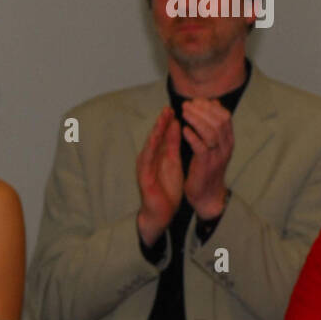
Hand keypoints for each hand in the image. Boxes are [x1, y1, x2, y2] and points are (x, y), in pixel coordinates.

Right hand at [135, 106, 182, 245]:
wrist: (161, 211)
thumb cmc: (167, 188)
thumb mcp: (173, 161)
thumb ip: (173, 144)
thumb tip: (176, 125)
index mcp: (157, 154)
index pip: (163, 134)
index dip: (168, 121)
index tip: (175, 108)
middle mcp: (149, 158)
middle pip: (155, 137)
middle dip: (161, 123)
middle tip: (168, 108)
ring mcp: (145, 167)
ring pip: (150, 146)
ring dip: (155, 133)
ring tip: (160, 121)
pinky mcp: (144, 177)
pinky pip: (147, 161)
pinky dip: (151, 150)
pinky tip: (154, 141)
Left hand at [181, 99, 233, 218]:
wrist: (207, 195)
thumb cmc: (206, 168)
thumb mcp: (212, 146)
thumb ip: (212, 128)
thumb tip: (212, 104)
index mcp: (228, 140)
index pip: (225, 116)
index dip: (211, 106)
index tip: (196, 101)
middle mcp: (226, 146)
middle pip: (220, 121)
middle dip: (203, 109)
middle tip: (186, 105)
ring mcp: (217, 156)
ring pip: (211, 132)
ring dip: (197, 119)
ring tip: (184, 113)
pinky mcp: (206, 165)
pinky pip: (201, 147)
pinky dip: (193, 136)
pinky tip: (184, 130)